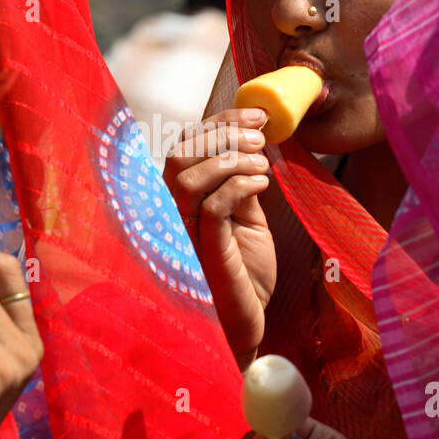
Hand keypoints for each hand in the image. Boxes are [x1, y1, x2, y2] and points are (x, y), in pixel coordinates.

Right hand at [163, 108, 275, 365]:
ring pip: (187, 177)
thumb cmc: (243, 274)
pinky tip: (263, 184)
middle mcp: (175, 213)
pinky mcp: (203, 253)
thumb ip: (240, 185)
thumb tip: (251, 145)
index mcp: (184, 200)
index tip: (258, 114)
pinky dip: (239, 186)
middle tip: (260, 137)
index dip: (220, 120)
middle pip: (177, 154)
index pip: (186, 145)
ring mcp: (184, 233)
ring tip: (263, 164)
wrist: (246, 323)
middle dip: (223, 133)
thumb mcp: (247, 219)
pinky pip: (212, 208)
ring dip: (231, 158)